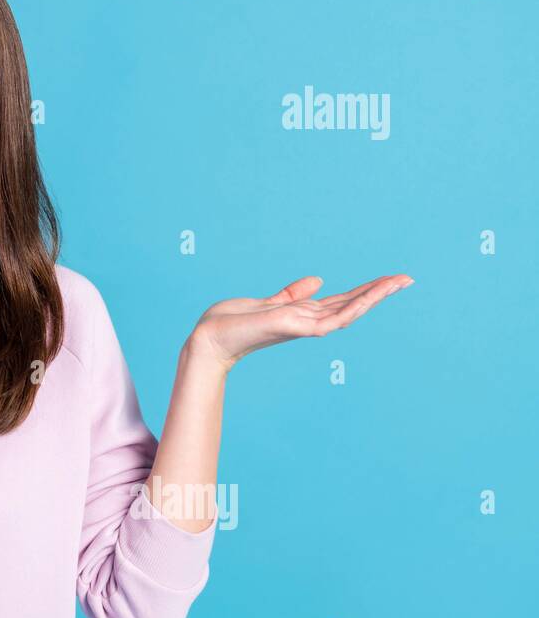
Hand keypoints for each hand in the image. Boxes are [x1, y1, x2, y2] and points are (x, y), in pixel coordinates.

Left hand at [187, 273, 413, 371]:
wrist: (210, 338)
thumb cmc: (232, 323)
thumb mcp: (268, 302)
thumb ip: (292, 294)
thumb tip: (317, 280)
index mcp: (303, 314)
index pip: (342, 301)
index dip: (367, 290)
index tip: (391, 279)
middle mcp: (307, 322)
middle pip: (351, 305)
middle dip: (379, 292)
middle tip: (408, 278)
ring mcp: (302, 327)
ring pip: (347, 312)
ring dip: (372, 298)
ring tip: (397, 283)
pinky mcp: (292, 328)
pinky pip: (328, 320)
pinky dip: (349, 309)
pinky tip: (367, 299)